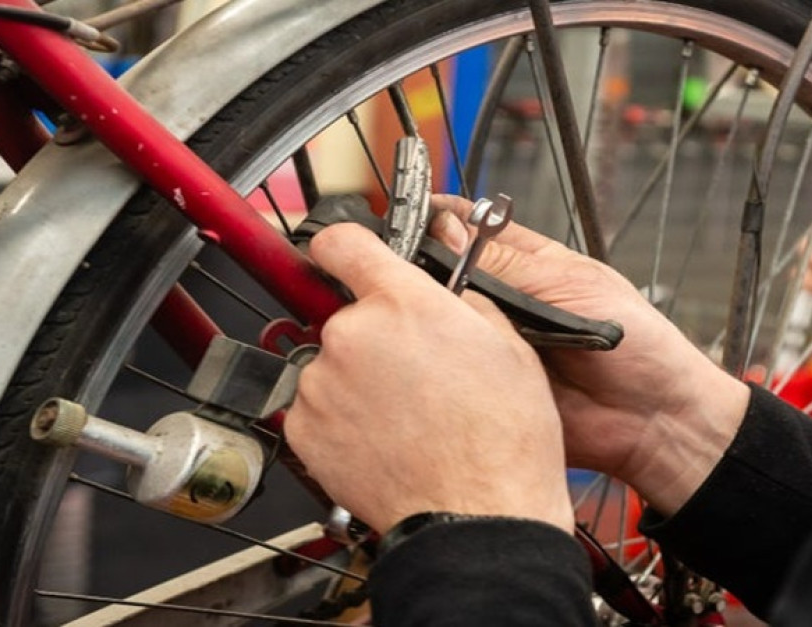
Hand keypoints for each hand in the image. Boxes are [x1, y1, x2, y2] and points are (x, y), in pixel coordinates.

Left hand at [284, 223, 573, 535]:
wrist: (478, 518)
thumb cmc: (502, 444)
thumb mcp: (507, 348)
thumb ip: (462, 305)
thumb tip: (447, 297)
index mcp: (402, 303)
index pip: (342, 242)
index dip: (345, 247)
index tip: (343, 256)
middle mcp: (351, 335)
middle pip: (346, 316)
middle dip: (374, 338)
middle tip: (413, 375)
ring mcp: (321, 384)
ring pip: (331, 365)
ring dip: (357, 382)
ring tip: (404, 418)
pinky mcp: (304, 429)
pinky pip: (316, 409)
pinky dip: (340, 420)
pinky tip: (383, 440)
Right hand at [429, 195, 749, 514]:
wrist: (654, 420)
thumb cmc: (636, 346)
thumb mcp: (569, 286)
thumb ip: (506, 263)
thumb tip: (447, 229)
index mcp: (527, 264)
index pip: (470, 228)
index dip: (439, 219)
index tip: (408, 214)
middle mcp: (503, 301)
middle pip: (445, 274)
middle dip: (423, 269)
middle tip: (401, 268)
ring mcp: (492, 343)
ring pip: (442, 322)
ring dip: (431, 317)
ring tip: (419, 309)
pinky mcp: (486, 384)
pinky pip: (451, 369)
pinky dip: (440, 362)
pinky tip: (431, 352)